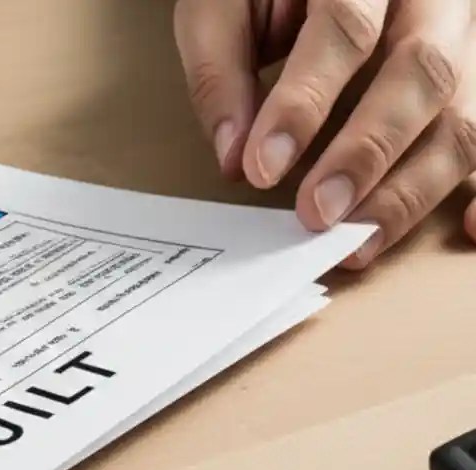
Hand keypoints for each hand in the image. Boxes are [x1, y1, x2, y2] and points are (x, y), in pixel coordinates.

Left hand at [174, 0, 475, 268]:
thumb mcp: (225, 5)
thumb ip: (221, 68)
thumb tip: (234, 156)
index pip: (346, 28)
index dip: (304, 103)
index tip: (263, 167)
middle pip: (424, 71)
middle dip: (368, 153)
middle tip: (316, 214)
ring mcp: (466, 37)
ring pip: (466, 114)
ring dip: (414, 188)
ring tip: (358, 243)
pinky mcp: (474, 76)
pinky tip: (467, 230)